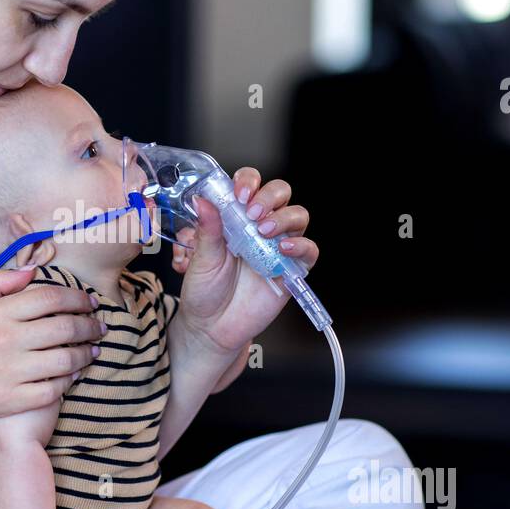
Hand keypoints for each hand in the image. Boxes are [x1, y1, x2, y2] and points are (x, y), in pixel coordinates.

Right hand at [0, 266, 104, 428]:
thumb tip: (32, 271)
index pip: (50, 297)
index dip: (76, 297)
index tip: (89, 302)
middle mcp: (5, 341)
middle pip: (64, 327)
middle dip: (89, 325)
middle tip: (99, 326)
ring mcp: (9, 373)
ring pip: (65, 359)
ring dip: (86, 353)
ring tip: (93, 350)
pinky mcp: (10, 400)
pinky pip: (53, 389)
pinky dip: (70, 381)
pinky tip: (75, 374)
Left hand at [169, 169, 318, 354]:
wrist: (211, 327)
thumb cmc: (204, 290)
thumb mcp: (200, 259)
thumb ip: (206, 230)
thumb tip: (202, 201)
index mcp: (236, 216)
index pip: (250, 184)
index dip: (248, 181)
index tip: (238, 194)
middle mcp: (260, 226)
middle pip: (280, 193)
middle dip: (269, 195)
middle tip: (252, 212)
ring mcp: (278, 246)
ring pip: (298, 215)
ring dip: (283, 217)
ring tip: (264, 232)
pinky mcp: (292, 268)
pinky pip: (309, 250)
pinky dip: (301, 245)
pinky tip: (283, 248)